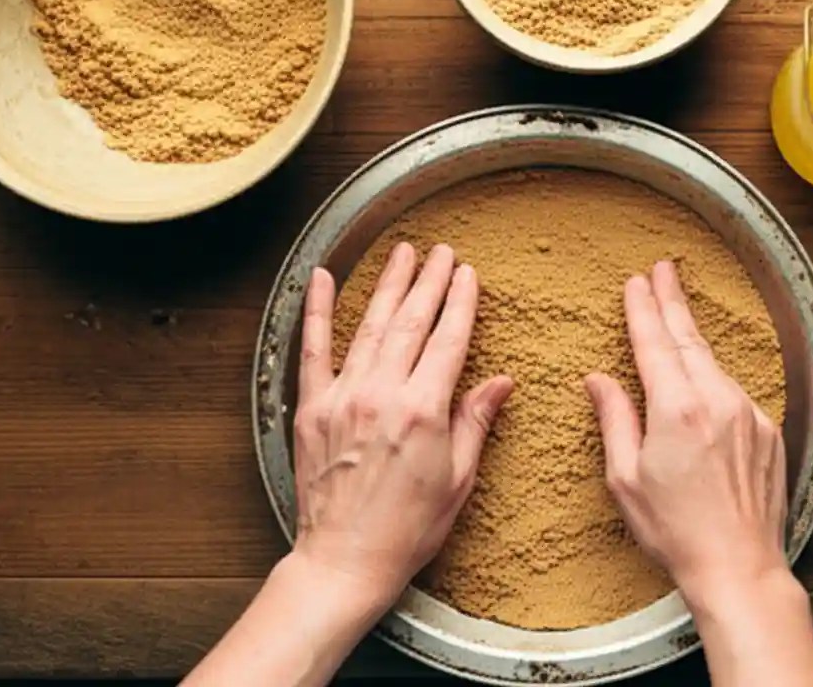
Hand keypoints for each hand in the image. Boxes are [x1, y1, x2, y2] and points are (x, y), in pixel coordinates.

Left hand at [290, 243, 512, 607]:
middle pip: (411, 323)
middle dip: (430, 282)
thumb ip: (475, 422)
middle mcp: (382, 395)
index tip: (469, 275)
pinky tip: (324, 280)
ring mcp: (343, 398)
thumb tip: (500, 381)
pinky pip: (313, 350)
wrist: (346, 561)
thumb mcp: (458, 479)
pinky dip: (318, 312)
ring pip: (370, 326)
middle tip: (442, 252)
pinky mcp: (311, 409)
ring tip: (404, 253)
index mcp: (424, 411)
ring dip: (389, 286)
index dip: (461, 304)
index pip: (449, 341)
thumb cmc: (408, 529)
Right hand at [585, 261, 787, 601]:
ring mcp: (749, 415)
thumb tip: (599, 381)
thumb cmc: (675, 532)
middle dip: (673, 302)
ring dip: (694, 340)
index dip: (643, 309)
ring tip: (678, 317)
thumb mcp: (626, 479)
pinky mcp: (768, 432)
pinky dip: (716, 382)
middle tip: (663, 270)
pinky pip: (735, 394)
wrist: (739, 566)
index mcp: (676, 410)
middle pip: (690, 340)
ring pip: (715, 366)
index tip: (636, 282)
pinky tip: (705, 385)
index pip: (655, 343)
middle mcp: (718, 402)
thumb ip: (615, 420)